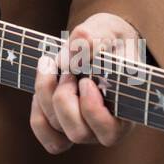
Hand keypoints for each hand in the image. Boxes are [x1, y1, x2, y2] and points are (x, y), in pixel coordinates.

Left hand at [30, 11, 140, 152]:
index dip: (92, 110)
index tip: (86, 80)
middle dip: (64, 98)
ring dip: (46, 95)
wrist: (100, 40)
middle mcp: (103, 126)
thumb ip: (93, 38)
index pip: (109, 132)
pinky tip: (45, 80)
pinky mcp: (62, 122)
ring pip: (57, 128)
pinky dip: (37, 107)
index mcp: (125, 111)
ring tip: (51, 65)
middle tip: (67, 71)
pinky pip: (44, 130)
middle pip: (78, 133)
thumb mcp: (106, 30)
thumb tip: (72, 53)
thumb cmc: (109, 38)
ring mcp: (82, 126)